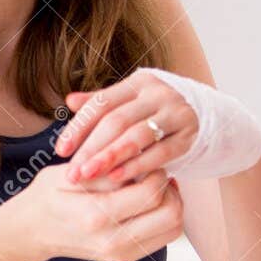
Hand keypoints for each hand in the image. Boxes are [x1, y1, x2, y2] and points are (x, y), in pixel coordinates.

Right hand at [2, 165, 183, 260]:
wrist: (31, 232)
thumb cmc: (49, 195)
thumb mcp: (71, 173)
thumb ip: (107, 167)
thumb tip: (143, 160)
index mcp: (96, 216)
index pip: (151, 193)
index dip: (156, 173)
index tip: (145, 162)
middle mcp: (112, 241)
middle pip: (171, 215)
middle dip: (170, 190)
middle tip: (155, 176)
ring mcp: (120, 254)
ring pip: (173, 228)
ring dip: (171, 204)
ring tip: (154, 189)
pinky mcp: (125, 259)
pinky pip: (164, 238)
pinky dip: (164, 218)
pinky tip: (149, 204)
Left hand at [54, 70, 200, 185]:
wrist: (199, 114)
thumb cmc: (153, 111)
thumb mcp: (129, 101)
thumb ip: (101, 102)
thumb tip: (70, 101)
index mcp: (138, 82)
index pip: (102, 102)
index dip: (79, 126)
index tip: (61, 151)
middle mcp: (158, 94)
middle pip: (117, 121)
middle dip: (91, 148)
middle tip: (73, 172)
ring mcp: (176, 113)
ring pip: (137, 136)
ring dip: (110, 158)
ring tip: (89, 175)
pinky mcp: (189, 135)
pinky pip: (161, 152)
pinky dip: (137, 165)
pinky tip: (118, 178)